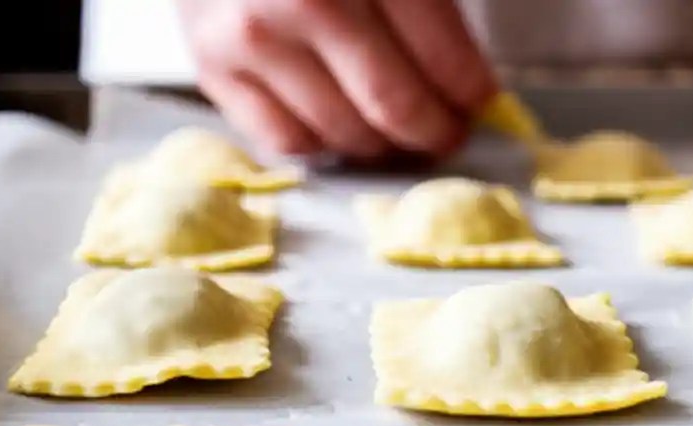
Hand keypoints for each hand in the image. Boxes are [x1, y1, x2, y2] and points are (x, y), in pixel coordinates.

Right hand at [177, 0, 498, 159]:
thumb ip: (427, 4)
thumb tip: (470, 86)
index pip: (442, 57)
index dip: (471, 92)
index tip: (480, 102)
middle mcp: (307, 0)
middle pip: (394, 106)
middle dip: (434, 130)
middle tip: (447, 131)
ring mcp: (253, 36)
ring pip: (345, 134)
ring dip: (383, 143)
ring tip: (395, 126)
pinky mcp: (212, 66)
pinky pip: (289, 140)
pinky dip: (324, 142)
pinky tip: (340, 120)